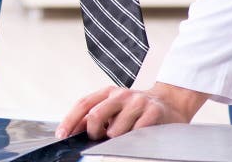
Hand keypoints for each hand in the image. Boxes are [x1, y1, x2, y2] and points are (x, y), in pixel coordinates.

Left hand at [56, 83, 208, 139]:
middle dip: (92, 131)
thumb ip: (95, 115)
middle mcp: (121, 94)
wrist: (169, 102)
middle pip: (96, 114)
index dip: (70, 120)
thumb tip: (74, 129)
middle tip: (97, 138)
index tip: (62, 135)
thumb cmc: (136, 108)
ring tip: (123, 136)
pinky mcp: (154, 112)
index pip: (84, 104)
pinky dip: (133, 140)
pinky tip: (137, 137)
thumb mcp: (114, 107)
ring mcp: (138, 102)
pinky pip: (137, 132)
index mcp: (108, 92)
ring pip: (116, 129)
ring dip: (115, 138)